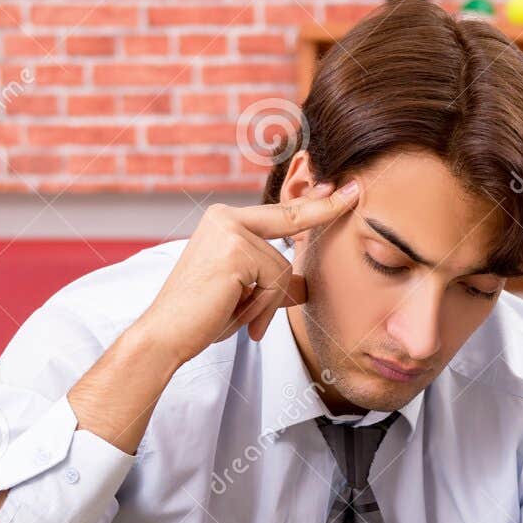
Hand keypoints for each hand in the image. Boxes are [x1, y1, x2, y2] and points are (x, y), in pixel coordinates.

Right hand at [135, 177, 359, 369]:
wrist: (166, 332)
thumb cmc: (201, 316)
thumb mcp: (244, 293)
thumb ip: (272, 280)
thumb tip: (305, 285)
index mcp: (225, 221)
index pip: (280, 213)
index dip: (314, 204)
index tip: (339, 190)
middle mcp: (226, 217)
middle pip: (292, 220)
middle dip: (326, 209)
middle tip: (356, 192)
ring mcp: (230, 230)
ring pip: (283, 268)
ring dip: (269, 302)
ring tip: (243, 317)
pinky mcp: (236, 250)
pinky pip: (276, 281)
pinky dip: (263, 306)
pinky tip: (237, 314)